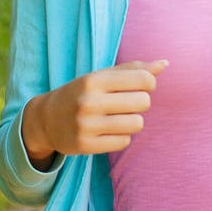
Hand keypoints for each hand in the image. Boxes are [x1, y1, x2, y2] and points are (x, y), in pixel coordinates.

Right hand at [22, 59, 168, 166]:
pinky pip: (124, 141)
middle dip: (141, 102)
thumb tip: (165, 64)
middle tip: (128, 103)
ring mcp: (86, 126)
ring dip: (133, 121)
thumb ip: (133, 69)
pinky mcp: (85, 146)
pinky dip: (123, 136)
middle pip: (143, 102)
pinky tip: (110, 131)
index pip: (143, 79)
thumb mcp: (102, 75)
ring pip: (137, 124)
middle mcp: (89, 102)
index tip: (141, 86)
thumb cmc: (82, 92)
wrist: (46, 120)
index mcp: (94, 80)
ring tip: (120, 117)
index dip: (149, 83)